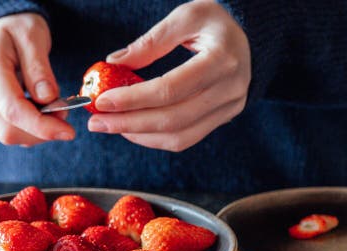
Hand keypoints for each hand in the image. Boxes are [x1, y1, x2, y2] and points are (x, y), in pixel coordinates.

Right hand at [0, 13, 74, 146]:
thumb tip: (48, 99)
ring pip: (9, 135)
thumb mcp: (33, 36)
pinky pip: (8, 130)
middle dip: (41, 132)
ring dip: (37, 131)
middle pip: (8, 131)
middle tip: (66, 116)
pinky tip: (40, 110)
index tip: (68, 131)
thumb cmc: (16, 29)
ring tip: (54, 107)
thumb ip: (39, 69)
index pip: (12, 110)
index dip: (41, 126)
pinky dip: (29, 128)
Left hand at [88, 0, 250, 151]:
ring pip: (178, 136)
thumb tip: (113, 64)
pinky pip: (184, 139)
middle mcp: (230, 89)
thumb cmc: (214, 23)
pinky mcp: (222, 119)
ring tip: (110, 125)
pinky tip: (131, 129)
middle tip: (95, 122)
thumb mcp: (186, 17)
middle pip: (172, 119)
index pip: (170, 89)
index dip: (133, 99)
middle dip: (128, 123)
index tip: (102, 101)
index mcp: (222, 59)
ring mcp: (229, 108)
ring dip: (138, 135)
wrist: (250, 37)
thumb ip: (151, 41)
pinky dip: (153, 138)